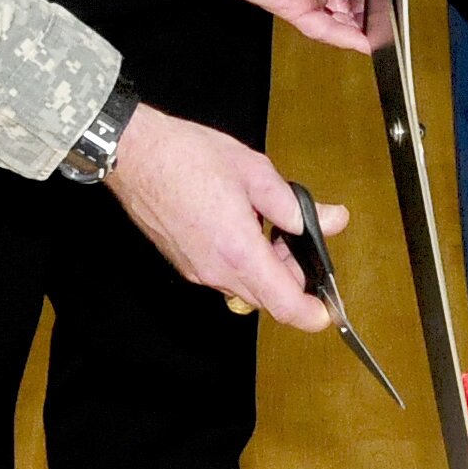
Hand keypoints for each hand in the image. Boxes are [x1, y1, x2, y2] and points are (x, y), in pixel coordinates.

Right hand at [103, 103, 346, 329]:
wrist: (135, 154)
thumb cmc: (186, 156)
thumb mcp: (254, 172)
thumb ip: (295, 205)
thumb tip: (332, 220)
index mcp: (238, 250)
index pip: (284, 304)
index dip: (311, 314)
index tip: (327, 312)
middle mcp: (215, 270)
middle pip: (267, 298)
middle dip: (290, 277)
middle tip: (295, 237)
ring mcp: (196, 270)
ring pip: (245, 287)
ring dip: (265, 268)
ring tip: (266, 225)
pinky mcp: (184, 264)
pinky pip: (223, 276)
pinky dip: (242, 262)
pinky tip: (240, 226)